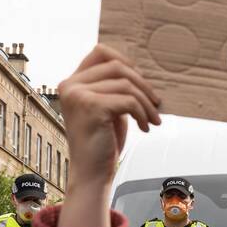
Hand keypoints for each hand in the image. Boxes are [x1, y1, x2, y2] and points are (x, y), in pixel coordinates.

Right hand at [57, 44, 161, 226]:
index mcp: (72, 83)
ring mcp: (78, 95)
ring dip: (146, 103)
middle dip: (143, 85)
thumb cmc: (102, 143)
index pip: (100, 52)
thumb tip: (139, 71)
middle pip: (117, 66)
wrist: (92, 174)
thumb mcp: (108, 108)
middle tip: (156, 104)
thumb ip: (114, 88)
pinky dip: (143, 113)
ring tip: (152, 120)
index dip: (125, 61)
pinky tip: (145, 127)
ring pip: (126, 84)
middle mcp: (70, 85)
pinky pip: (129, 100)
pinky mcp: (91, 107)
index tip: (141, 83)